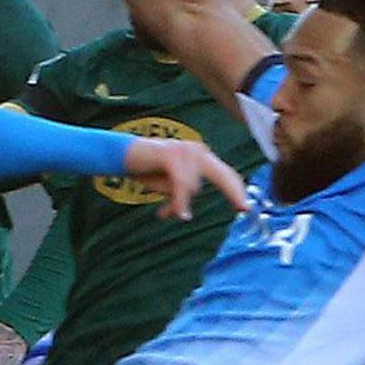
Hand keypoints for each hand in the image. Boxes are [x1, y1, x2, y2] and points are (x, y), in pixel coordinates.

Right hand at [117, 136, 250, 220]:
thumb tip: (185, 214)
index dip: (236, 190)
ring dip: (177, 204)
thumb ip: (181, 194)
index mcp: (200, 156)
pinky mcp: (172, 155)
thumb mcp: (167, 185)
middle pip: (223, 174)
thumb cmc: (145, 168)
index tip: (244, 208)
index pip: (225, 173)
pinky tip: (179, 214)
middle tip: (244, 209)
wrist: (120, 154)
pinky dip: (179, 202)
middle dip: (234, 192)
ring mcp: (185, 151)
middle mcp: (197, 150)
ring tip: (163, 213)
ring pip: (193, 188)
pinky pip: (181, 185)